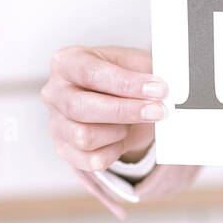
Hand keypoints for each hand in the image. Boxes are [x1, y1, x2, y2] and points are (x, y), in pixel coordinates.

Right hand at [40, 46, 166, 172]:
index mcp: (67, 62)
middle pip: (82, 108)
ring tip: (133, 122)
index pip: (91, 74)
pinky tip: (123, 137)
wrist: (119, 100)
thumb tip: (167, 88)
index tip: (159, 89)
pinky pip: (91, 160)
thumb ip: (147, 72)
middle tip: (159, 110)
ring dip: (119, 132)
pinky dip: (114, 151)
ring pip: (84, 136)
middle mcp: (54, 93)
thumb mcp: (134, 64)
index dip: (127, 84)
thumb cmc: (123, 77)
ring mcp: (56, 123)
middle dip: (127, 111)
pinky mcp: (65, 150)